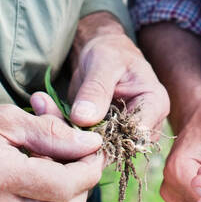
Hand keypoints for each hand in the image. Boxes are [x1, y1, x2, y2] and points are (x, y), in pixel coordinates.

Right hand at [0, 104, 104, 201]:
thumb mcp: (5, 119)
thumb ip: (51, 133)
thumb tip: (91, 144)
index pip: (64, 185)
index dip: (89, 168)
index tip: (94, 150)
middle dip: (83, 189)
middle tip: (79, 161)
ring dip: (65, 198)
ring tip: (49, 166)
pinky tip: (28, 184)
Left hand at [31, 11, 169, 139]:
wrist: (102, 53)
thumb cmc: (111, 52)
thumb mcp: (104, 63)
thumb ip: (96, 90)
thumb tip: (83, 119)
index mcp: (154, 105)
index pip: (136, 134)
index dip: (108, 137)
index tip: (78, 125)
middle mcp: (143, 126)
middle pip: (115, 146)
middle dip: (82, 139)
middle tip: (51, 120)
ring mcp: (123, 135)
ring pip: (96, 149)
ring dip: (69, 136)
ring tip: (45, 109)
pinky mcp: (103, 137)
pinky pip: (83, 144)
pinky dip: (64, 132)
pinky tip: (46, 112)